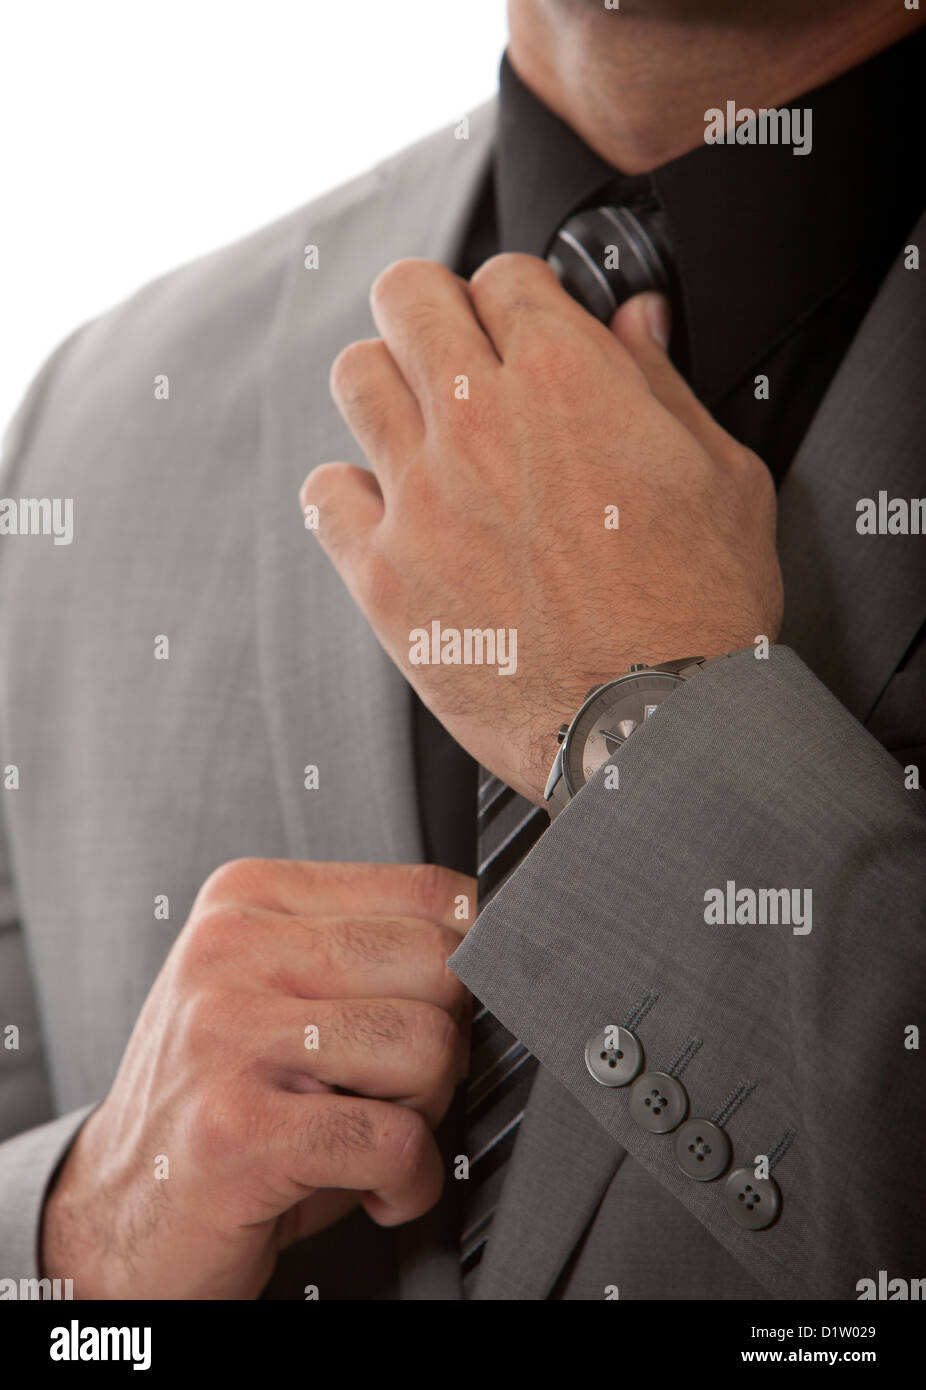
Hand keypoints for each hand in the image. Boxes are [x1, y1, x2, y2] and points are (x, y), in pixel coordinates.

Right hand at [41, 859, 474, 1298]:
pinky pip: (393, 1141)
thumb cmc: (223, 1096)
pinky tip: (370, 1187)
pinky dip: (408, 1183)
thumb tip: (495, 947)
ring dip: (425, 1114)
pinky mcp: (234, 1129)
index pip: (426, 890)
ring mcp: (225, 1034)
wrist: (123, 1208)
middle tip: (396, 1085)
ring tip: (369, 1130)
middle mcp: (229, 949)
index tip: (439, 1012)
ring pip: (426, 1047)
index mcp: (249, 898)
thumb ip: (368, 952)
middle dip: (447, 1040)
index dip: (468, 963)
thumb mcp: (284, 994)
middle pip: (440, 963)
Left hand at [300, 255, 781, 802]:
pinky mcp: (381, 576)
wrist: (650, 728)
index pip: (503, 275)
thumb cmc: (696, 613)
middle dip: (432, 309)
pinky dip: (347, 494)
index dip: (515, 297)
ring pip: (355, 377)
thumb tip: (635, 322)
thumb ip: (663, 385)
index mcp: (566, 381)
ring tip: (418, 425)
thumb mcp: (720, 478)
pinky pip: (322, 494)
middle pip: (406, 296)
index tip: (521, 328)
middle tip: (453, 349)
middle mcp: (479, 423)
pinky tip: (386, 511)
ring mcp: (420, 498)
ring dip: (385, 385)